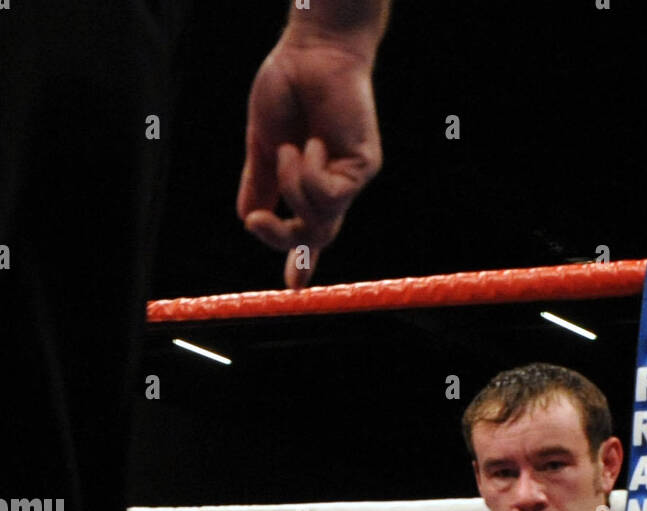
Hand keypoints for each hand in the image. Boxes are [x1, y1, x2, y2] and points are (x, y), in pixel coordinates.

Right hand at [237, 39, 381, 286]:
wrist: (308, 51)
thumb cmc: (287, 88)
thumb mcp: (263, 143)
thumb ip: (259, 182)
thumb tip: (247, 217)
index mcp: (308, 184)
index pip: (307, 232)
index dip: (300, 261)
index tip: (292, 289)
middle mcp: (333, 186)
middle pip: (314, 236)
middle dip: (283, 239)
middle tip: (255, 222)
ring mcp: (350, 178)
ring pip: (320, 218)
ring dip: (293, 190)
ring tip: (289, 149)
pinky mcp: (363, 166)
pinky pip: (331, 195)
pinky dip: (310, 175)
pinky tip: (312, 144)